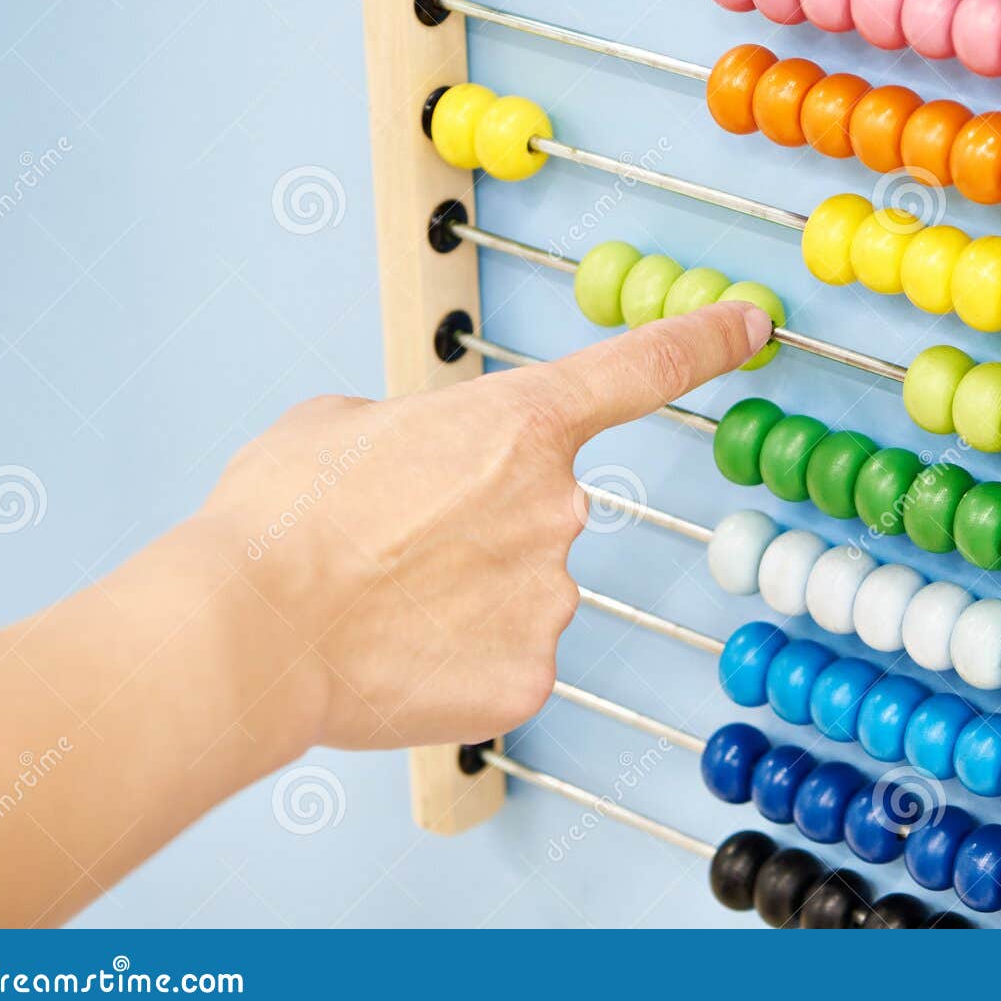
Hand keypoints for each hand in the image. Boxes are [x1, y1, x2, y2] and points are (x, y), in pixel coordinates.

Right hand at [191, 300, 770, 752]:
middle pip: (542, 505)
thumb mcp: (345, 421)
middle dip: (482, 519)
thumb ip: (422, 427)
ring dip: (468, 590)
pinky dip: (462, 655)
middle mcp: (557, 506)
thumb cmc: (281, 518)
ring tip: (383, 599)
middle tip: (398, 540)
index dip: (703, 341)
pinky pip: (508, 654)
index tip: (752, 324)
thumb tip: (428, 458)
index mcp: (518, 424)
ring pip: (525, 585)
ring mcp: (550, 596)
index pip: (641, 369)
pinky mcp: (530, 676)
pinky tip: (403, 651)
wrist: (247, 633)